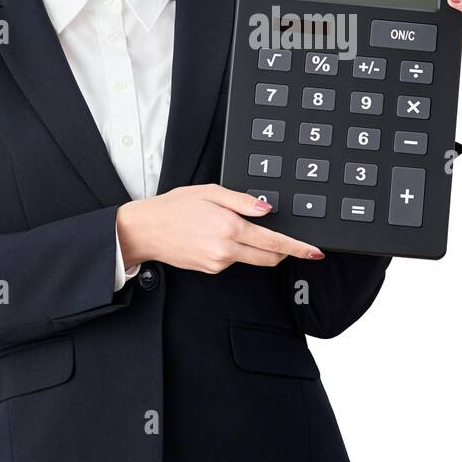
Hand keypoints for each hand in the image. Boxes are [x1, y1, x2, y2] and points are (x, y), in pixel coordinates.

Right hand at [116, 184, 324, 273]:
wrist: (145, 230)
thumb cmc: (175, 207)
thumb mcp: (210, 192)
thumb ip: (242, 201)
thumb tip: (267, 209)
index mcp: (229, 228)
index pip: (274, 242)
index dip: (298, 248)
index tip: (315, 252)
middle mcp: (226, 251)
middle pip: (270, 257)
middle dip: (284, 251)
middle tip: (289, 239)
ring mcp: (218, 263)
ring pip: (253, 259)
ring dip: (257, 247)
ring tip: (233, 226)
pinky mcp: (210, 270)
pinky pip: (234, 261)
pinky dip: (237, 250)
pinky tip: (219, 237)